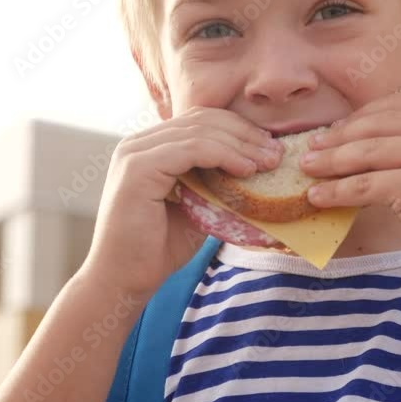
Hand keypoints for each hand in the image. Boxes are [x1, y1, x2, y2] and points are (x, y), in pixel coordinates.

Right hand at [81, 107, 284, 296]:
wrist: (123, 281)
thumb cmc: (158, 249)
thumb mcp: (196, 206)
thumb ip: (215, 182)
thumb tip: (258, 167)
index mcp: (149, 147)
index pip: (200, 121)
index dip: (238, 128)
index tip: (270, 146)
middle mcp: (138, 143)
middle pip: (202, 120)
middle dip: (245, 134)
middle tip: (277, 152)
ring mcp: (135, 153)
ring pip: (200, 132)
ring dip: (241, 145)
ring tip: (269, 161)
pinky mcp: (137, 168)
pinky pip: (190, 149)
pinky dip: (223, 155)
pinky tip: (245, 170)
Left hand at [300, 92, 400, 288]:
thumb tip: (363, 144)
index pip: (400, 104)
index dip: (363, 115)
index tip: (337, 129)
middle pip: (380, 124)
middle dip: (340, 135)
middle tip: (311, 147)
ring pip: (369, 152)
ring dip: (331, 160)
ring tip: (307, 168)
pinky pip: (366, 185)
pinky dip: (337, 191)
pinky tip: (318, 197)